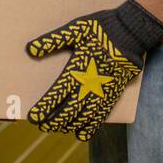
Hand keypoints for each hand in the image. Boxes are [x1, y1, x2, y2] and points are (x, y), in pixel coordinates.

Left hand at [25, 0, 162, 140]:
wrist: (132, 33)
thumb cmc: (102, 29)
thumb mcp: (76, 28)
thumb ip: (53, 40)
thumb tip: (30, 49)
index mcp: (77, 69)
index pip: (56, 95)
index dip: (44, 108)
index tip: (33, 117)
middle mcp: (89, 85)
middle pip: (68, 111)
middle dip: (53, 121)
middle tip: (42, 125)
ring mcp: (102, 92)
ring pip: (83, 117)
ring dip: (69, 126)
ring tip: (58, 129)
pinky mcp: (113, 94)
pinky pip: (100, 116)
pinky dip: (90, 127)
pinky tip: (81, 134)